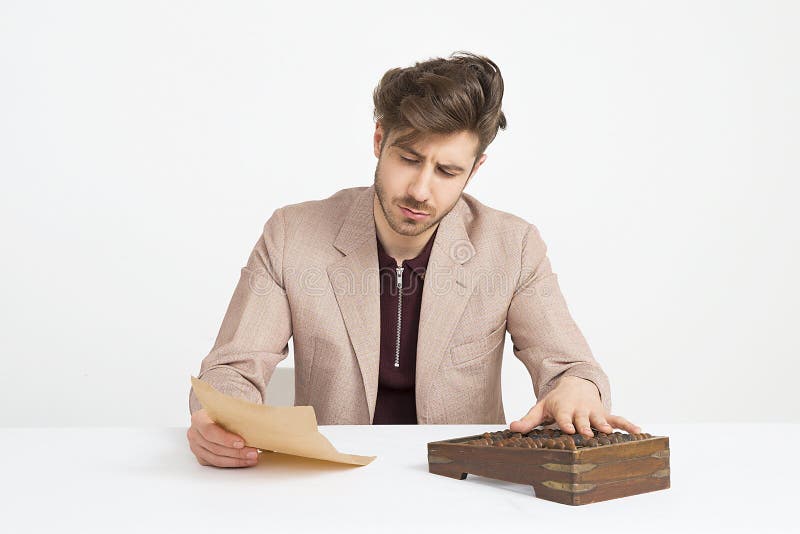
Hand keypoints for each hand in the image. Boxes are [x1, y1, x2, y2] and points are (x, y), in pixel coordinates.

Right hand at [187, 408, 259, 466]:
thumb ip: (237, 412)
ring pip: (216, 458)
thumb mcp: (229, 408)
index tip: (242, 442)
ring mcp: (196, 447)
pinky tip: (244, 461)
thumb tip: (259, 418)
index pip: (210, 430)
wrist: (215, 417)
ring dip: (236, 460)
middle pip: (215, 447)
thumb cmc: (224, 413)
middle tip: (253, 452)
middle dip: (236, 452)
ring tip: (252, 458)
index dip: (226, 438)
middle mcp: (194, 434)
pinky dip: (232, 463)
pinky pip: (217, 463)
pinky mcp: (202, 457)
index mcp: (198, 419)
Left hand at [509, 376, 640, 437]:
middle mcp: (580, 411)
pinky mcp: (606, 414)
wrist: (576, 384)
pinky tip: (639, 431)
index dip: (567, 423)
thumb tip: (512, 428)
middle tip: (589, 434)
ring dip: (605, 426)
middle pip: (583, 419)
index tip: (570, 430)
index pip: (564, 417)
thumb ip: (528, 420)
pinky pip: (619, 420)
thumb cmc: (557, 401)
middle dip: (586, 426)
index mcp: (564, 409)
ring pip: (601, 420)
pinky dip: (628, 425)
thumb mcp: (540, 408)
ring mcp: (594, 412)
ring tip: (611, 433)